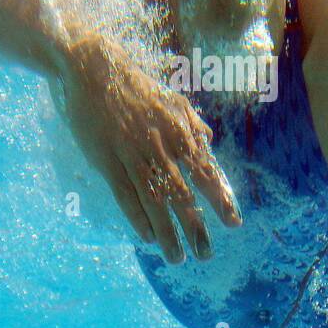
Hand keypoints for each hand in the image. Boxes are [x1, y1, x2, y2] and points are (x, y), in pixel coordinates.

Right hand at [58, 32, 241, 262]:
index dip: (220, 199)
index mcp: (179, 132)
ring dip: (168, 233)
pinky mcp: (107, 160)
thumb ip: (192, 124)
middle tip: (206, 253)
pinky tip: (148, 238)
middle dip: (196, 227)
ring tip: (178, 258)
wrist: (94, 70)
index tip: (233, 223)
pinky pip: (126, 196)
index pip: (206, 172)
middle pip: (183, 195)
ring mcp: (132, 155)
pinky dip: (138, 218)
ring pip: (154, 202)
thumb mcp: (173, 100)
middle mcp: (160, 146)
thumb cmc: (136, 87)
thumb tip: (208, 142)